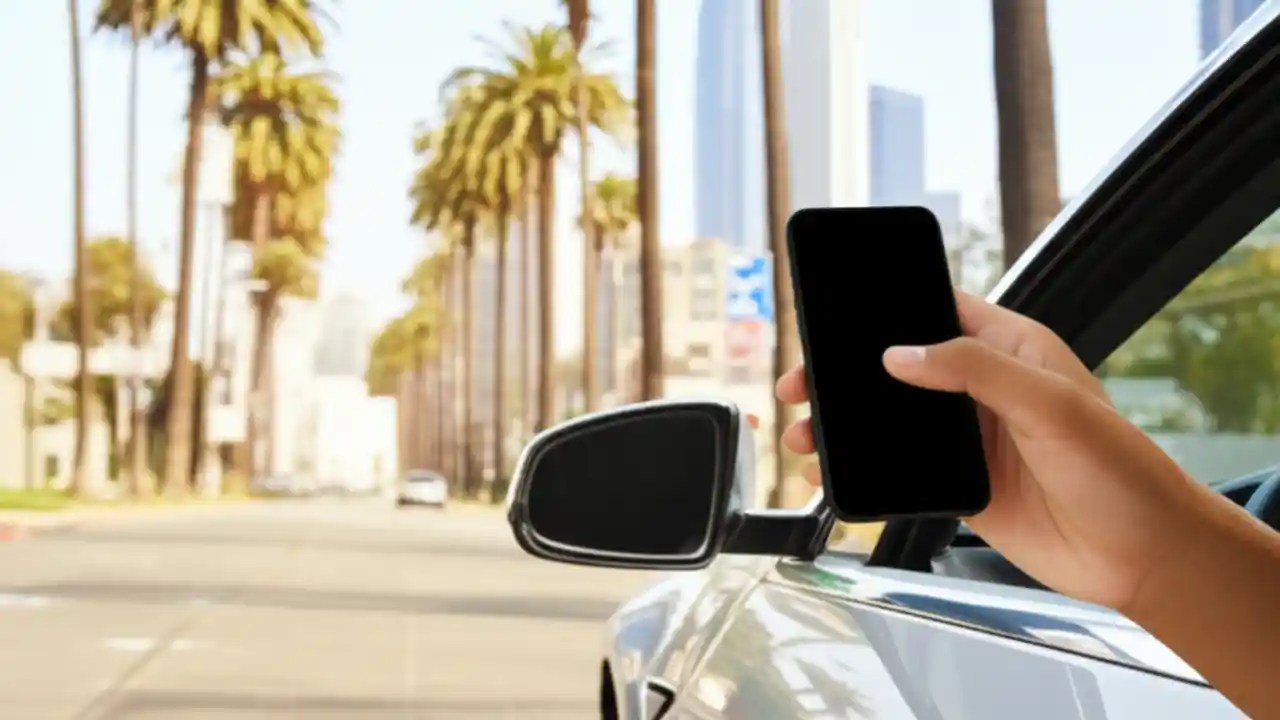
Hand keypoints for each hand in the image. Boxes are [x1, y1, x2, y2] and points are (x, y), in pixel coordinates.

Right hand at [775, 292, 1207, 612]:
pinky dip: (861, 471)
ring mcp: (968, 441)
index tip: (835, 313)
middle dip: (844, 373)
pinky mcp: (960, 487)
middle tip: (801, 382)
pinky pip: (898, 472)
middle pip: (898, 368)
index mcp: (1010, 349)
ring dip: (844, 426)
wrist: (1142, 555)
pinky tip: (833, 473)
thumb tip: (900, 354)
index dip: (888, 307)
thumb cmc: (1121, 469)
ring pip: (889, 422)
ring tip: (803, 433)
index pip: (937, 310)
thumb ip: (975, 370)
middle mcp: (983, 390)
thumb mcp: (1051, 403)